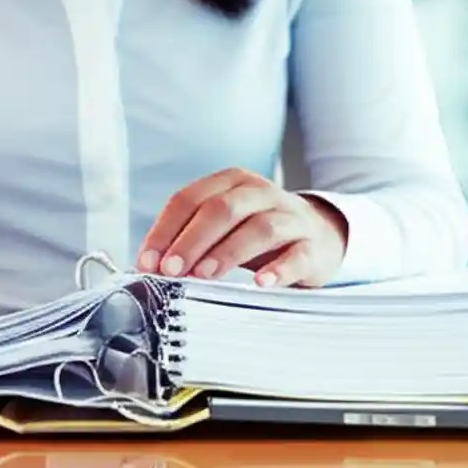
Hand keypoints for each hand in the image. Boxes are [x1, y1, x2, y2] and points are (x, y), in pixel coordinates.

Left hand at [138, 168, 347, 287]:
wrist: (319, 236)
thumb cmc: (257, 234)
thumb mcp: (223, 226)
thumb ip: (189, 238)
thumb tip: (149, 266)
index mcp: (231, 183)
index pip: (190, 199)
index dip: (165, 230)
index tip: (148, 261)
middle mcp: (261, 194)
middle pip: (222, 210)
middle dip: (191, 240)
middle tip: (172, 269)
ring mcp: (289, 218)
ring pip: (258, 229)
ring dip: (227, 252)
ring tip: (204, 276)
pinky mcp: (311, 246)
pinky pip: (296, 256)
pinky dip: (278, 270)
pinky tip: (260, 283)